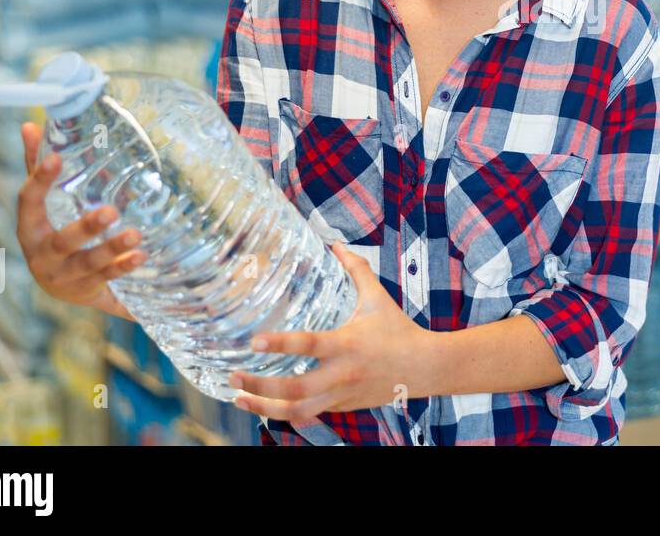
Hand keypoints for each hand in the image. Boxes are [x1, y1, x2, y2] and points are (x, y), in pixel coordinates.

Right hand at [16, 122, 142, 317]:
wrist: (62, 287)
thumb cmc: (51, 233)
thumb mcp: (44, 203)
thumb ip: (37, 167)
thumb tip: (30, 124)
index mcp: (30, 229)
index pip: (27, 203)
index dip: (39, 181)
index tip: (57, 158)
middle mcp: (43, 256)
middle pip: (63, 241)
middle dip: (86, 228)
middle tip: (111, 211)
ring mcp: (65, 276)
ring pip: (89, 265)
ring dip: (112, 250)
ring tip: (136, 236)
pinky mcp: (87, 290)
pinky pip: (107, 281)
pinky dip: (123, 269)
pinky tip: (140, 256)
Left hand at [229, 243, 432, 419]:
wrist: (425, 367)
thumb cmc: (399, 329)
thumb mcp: (377, 298)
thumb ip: (356, 270)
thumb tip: (336, 245)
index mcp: (348, 343)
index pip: (309, 345)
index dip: (280, 343)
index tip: (254, 341)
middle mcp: (342, 372)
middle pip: (296, 388)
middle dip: (261, 385)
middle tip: (234, 376)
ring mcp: (342, 394)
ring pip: (299, 410)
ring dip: (265, 408)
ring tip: (240, 399)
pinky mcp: (344, 406)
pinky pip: (310, 414)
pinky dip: (287, 413)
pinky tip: (266, 408)